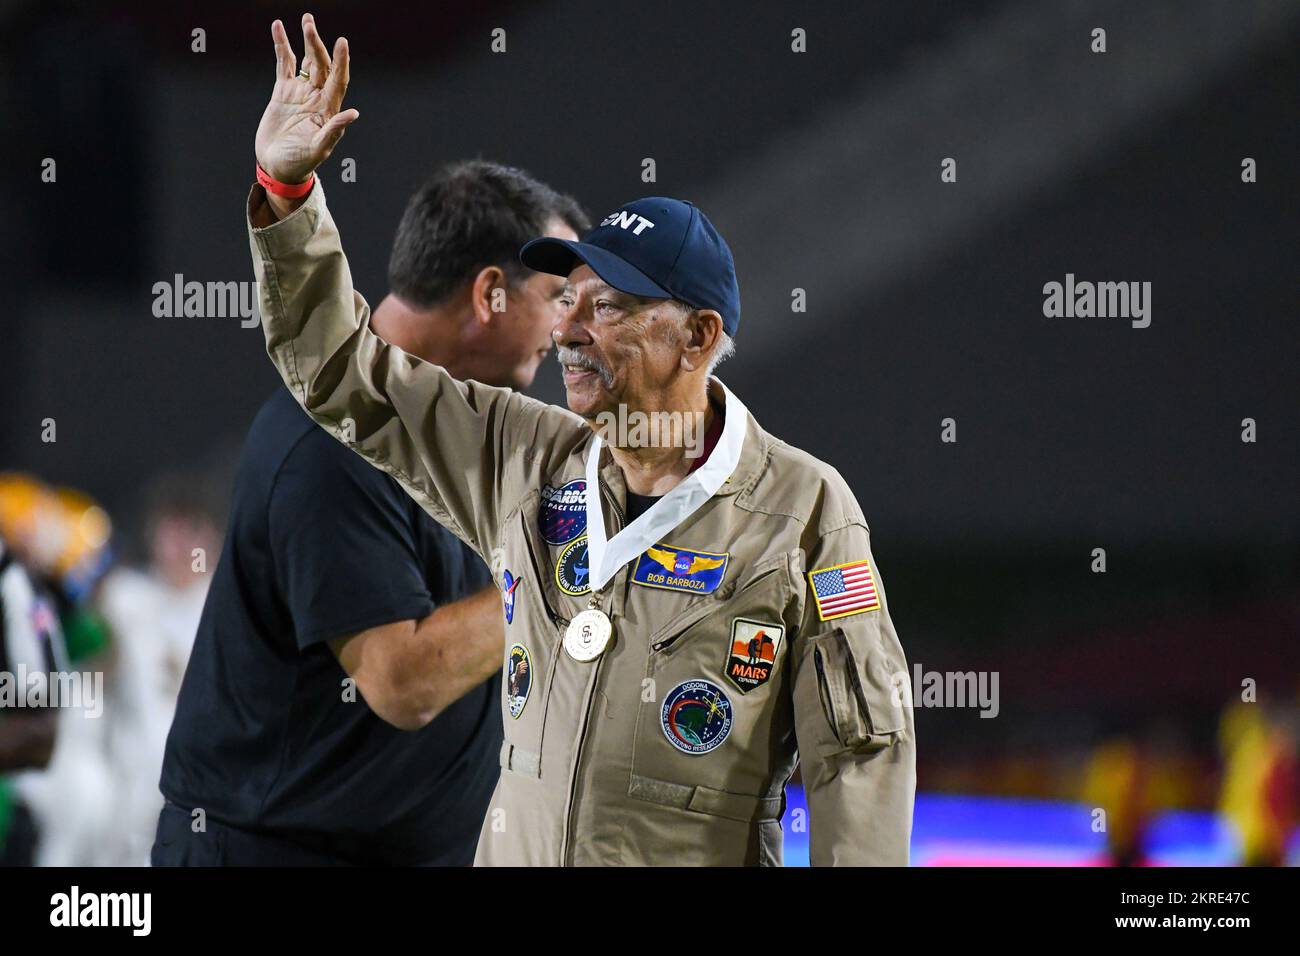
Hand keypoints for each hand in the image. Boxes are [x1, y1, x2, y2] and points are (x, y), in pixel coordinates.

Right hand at [254, 13, 357, 184]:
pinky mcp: (283, 91)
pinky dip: (282, 46)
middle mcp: (317, 97)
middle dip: (317, 44)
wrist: (277, 167)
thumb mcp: (318, 149)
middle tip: (310, 23)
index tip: (342, 43)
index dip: (341, 62)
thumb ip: (334, 130)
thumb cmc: (300, 162)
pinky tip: (279, 28)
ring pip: (306, 60)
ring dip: (306, 41)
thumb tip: (353, 113)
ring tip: (306, 20)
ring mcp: (300, 92)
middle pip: (322, 65)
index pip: (339, 80)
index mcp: (328, 109)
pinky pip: (284, 64)